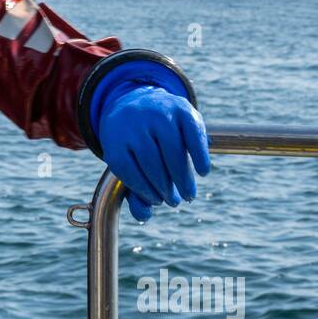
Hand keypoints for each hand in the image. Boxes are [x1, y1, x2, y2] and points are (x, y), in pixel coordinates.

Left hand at [96, 85, 210, 221]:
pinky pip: (193, 135)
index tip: (156, 201)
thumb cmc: (134, 144)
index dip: (142, 190)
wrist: (141, 103)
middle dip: (164, 186)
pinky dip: (199, 155)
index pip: (126, 168)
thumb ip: (134, 192)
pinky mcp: (182, 108)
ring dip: (182, 177)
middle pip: (150, 160)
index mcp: (114, 136)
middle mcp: (135, 121)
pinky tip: (203, 172)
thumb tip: (144, 216)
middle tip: (175, 202)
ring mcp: (159, 112)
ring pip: (172, 150)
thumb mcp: (127, 164)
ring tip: (188, 194)